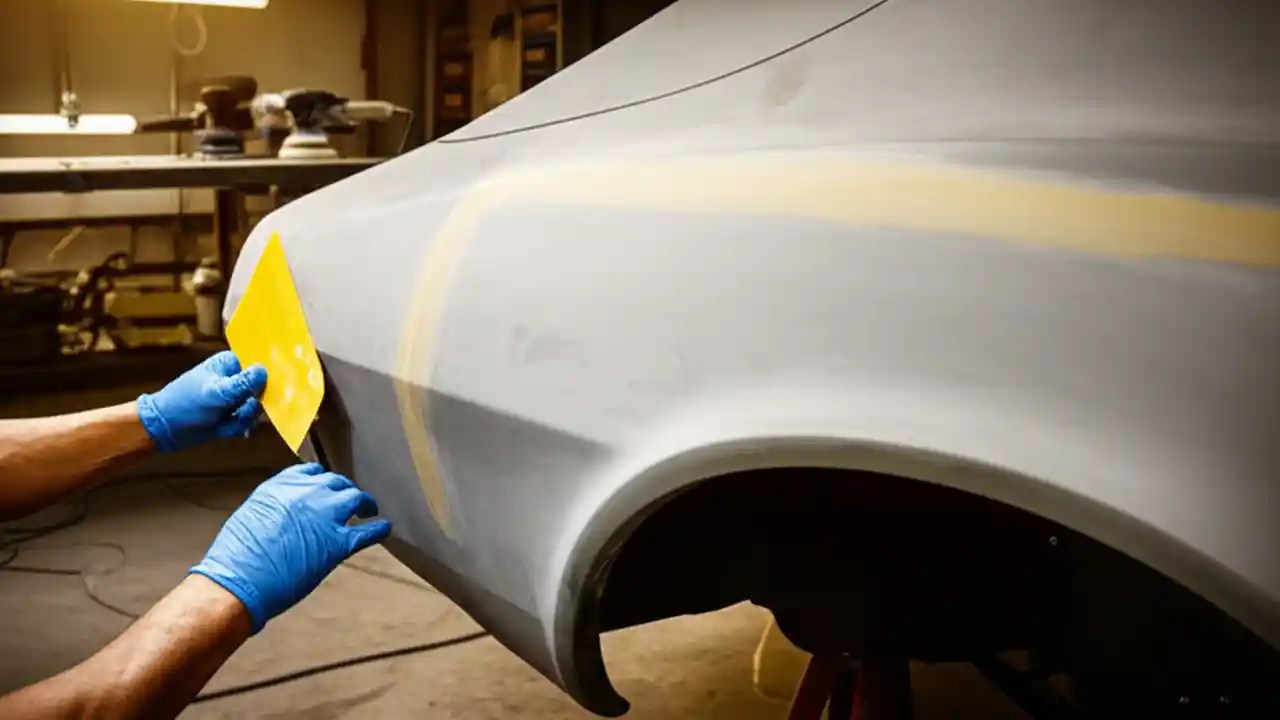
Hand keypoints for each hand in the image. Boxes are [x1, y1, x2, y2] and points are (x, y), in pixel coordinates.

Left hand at [137, 351, 266, 451]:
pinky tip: (221, 429)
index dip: (262, 382)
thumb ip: (242, 383)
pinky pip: (247, 421)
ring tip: (222, 422)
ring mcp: (234, 396)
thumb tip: (264, 370)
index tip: (254, 395)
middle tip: (233, 412)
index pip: (260, 366)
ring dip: (241, 420)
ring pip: (256, 409)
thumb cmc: (185, 405)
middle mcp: (234, 377)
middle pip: (262, 391)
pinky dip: (236, 428)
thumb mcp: (216, 394)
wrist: (163, 429)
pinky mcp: (232, 413)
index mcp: (229, 363)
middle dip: (249, 407)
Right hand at [190, 463, 391, 632]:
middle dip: (344, 490)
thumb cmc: (236, 557)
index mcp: (281, 486)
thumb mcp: (251, 515)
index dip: (322, 481)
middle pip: (336, 483)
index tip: (326, 487)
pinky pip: (367, 531)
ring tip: (368, 510)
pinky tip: (384, 528)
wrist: (236, 582)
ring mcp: (324, 516)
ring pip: (355, 499)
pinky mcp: (337, 544)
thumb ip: (273, 506)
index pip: (311, 471)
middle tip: (350, 501)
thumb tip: (285, 511)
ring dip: (363, 503)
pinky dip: (378, 529)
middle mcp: (306, 494)